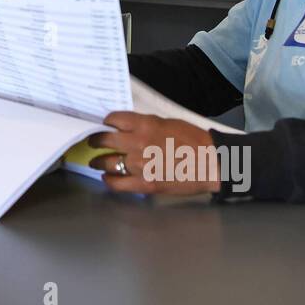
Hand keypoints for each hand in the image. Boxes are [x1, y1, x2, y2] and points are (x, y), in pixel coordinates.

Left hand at [86, 112, 219, 194]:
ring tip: (97, 162)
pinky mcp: (144, 184)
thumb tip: (128, 127)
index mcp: (145, 125)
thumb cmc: (193, 140)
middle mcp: (137, 144)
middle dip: (95, 141)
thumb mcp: (168, 123)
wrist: (211, 163)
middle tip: (93, 142)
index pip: (113, 119)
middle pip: (103, 140)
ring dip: (99, 162)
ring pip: (106, 163)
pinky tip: (108, 178)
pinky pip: (116, 183)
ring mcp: (139, 166)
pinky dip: (109, 180)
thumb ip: (145, 124)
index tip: (103, 125)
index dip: (105, 122)